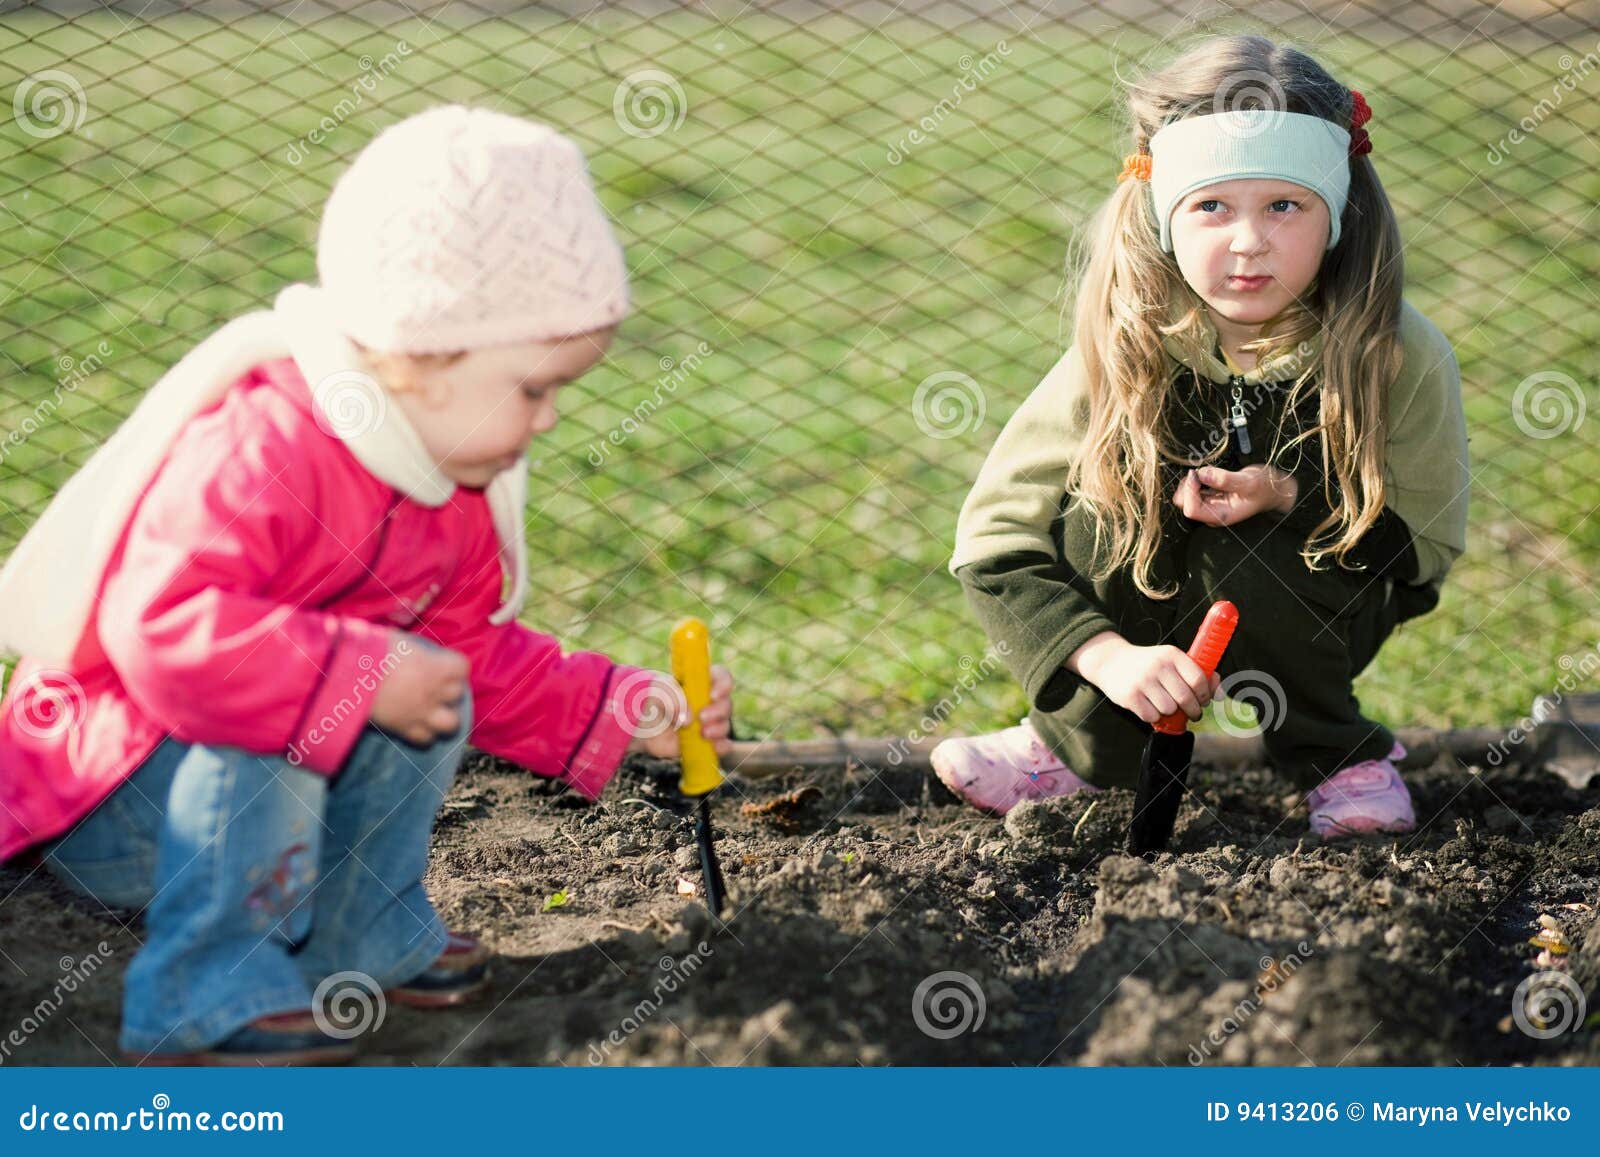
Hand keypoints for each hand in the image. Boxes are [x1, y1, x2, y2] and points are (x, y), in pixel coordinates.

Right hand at [370, 631, 469, 744]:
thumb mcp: (399, 640)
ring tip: (432, 710)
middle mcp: (434, 692)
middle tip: (436, 686)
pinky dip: (423, 734)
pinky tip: (415, 723)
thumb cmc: (372, 650)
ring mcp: (421, 713)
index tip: (443, 664)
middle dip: (449, 690)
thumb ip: (415, 649)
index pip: (462, 667)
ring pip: (450, 724)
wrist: (348, 674)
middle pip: (457, 694)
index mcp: (435, 666)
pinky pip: (424, 739)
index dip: (454, 666)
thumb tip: (416, 651)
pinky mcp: (404, 729)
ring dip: (444, 716)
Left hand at [626, 665, 734, 758]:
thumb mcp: (659, 693)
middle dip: (718, 711)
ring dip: (718, 730)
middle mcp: (709, 701)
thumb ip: (673, 699)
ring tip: (703, 734)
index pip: (722, 677)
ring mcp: (709, 722)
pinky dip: (721, 746)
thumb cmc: (653, 701)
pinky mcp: (706, 741)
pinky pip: (723, 744)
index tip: (713, 695)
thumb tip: (688, 720)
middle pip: (726, 703)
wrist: (642, 726)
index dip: (723, 685)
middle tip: (702, 717)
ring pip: (725, 724)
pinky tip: (713, 746)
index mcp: (701, 682)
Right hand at [1071, 632, 1222, 725]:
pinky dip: (1154, 717)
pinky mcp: (1129, 696)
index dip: (1205, 694)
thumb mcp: (1171, 661)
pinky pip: (1151, 716)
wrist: (1110, 661)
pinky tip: (1150, 707)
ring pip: (1169, 709)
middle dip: (1193, 710)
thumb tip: (1221, 694)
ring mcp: (1142, 681)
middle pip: (1185, 698)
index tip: (1204, 700)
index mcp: (1171, 654)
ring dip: (1170, 713)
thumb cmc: (1149, 664)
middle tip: (1192, 713)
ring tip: (1165, 706)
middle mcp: (1157, 666)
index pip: (1198, 679)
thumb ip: (1197, 673)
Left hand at [1172, 464, 1296, 526]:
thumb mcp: (1249, 482)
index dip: (1190, 492)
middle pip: (1184, 503)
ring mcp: (1210, 504)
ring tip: (1208, 472)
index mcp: (1220, 516)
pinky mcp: (1209, 495)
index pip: (1191, 510)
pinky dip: (1197, 479)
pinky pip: (1194, 488)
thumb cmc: (1265, 488)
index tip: (1196, 474)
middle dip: (1189, 486)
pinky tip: (1208, 473)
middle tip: (1200, 471)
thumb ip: (1225, 479)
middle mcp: (1212, 513)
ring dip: (1192, 481)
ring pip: (1186, 495)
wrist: (1273, 489)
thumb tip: (1203, 474)